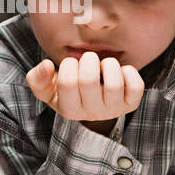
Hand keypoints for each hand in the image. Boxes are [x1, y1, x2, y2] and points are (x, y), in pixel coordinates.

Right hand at [25, 51, 144, 124]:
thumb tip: (46, 65)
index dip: (69, 64)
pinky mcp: (131, 103)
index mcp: (70, 110)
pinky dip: (129, 72)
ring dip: (108, 64)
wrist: (95, 103)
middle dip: (88, 60)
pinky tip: (120, 72)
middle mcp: (92, 113)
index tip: (72, 64)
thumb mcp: (49, 89)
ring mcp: (114, 109)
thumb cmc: (70, 92)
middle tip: (88, 61)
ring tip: (103, 66)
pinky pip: (136, 85)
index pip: (67, 82)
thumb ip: (37, 79)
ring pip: (114, 82)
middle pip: (89, 80)